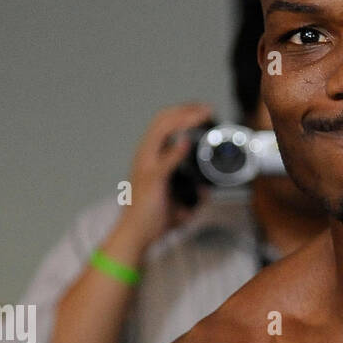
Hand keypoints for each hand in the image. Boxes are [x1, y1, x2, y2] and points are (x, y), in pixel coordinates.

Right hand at [115, 102, 215, 254]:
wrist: (135, 234)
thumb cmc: (151, 218)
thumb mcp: (176, 201)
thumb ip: (192, 195)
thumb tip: (206, 192)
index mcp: (149, 156)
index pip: (163, 123)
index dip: (182, 112)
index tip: (202, 110)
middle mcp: (144, 155)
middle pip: (162, 120)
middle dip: (186, 109)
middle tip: (207, 108)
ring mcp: (146, 165)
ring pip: (161, 131)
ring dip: (183, 120)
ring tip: (201, 115)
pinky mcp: (151, 180)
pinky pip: (164, 161)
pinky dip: (176, 151)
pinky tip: (186, 144)